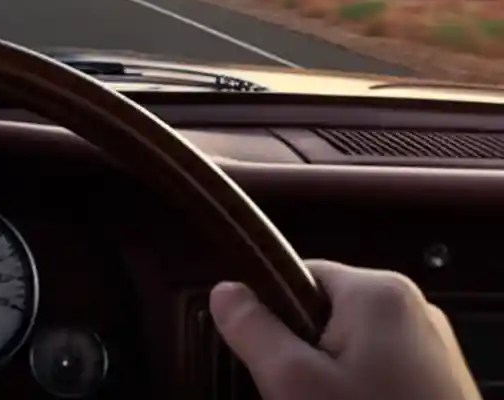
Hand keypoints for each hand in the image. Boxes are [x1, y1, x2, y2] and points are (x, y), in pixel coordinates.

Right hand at [211, 260, 480, 399]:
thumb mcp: (294, 384)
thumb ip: (253, 331)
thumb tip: (225, 292)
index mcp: (377, 291)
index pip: (298, 275)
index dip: (272, 316)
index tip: (270, 360)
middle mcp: (412, 307)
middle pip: (323, 312)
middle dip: (303, 353)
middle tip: (302, 397)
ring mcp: (430, 346)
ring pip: (350, 346)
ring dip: (331, 377)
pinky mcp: (437, 379)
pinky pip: (379, 369)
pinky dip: (360, 392)